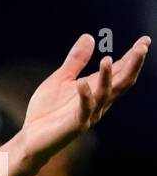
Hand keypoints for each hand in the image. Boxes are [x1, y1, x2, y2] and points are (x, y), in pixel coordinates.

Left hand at [20, 33, 148, 168]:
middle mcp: (98, 101)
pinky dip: (84, 95)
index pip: (120, 71)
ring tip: (107, 59)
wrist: (31, 138)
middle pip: (122, 82)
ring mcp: (89, 113)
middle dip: (133, 65)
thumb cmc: (46, 110)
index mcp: (96, 89)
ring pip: (106, 94)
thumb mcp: (61, 79)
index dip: (133, 57)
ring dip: (108, 77)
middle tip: (141, 48)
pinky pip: (84, 109)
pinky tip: (80, 83)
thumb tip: (89, 36)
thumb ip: (75, 61)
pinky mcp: (76, 125)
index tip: (145, 40)